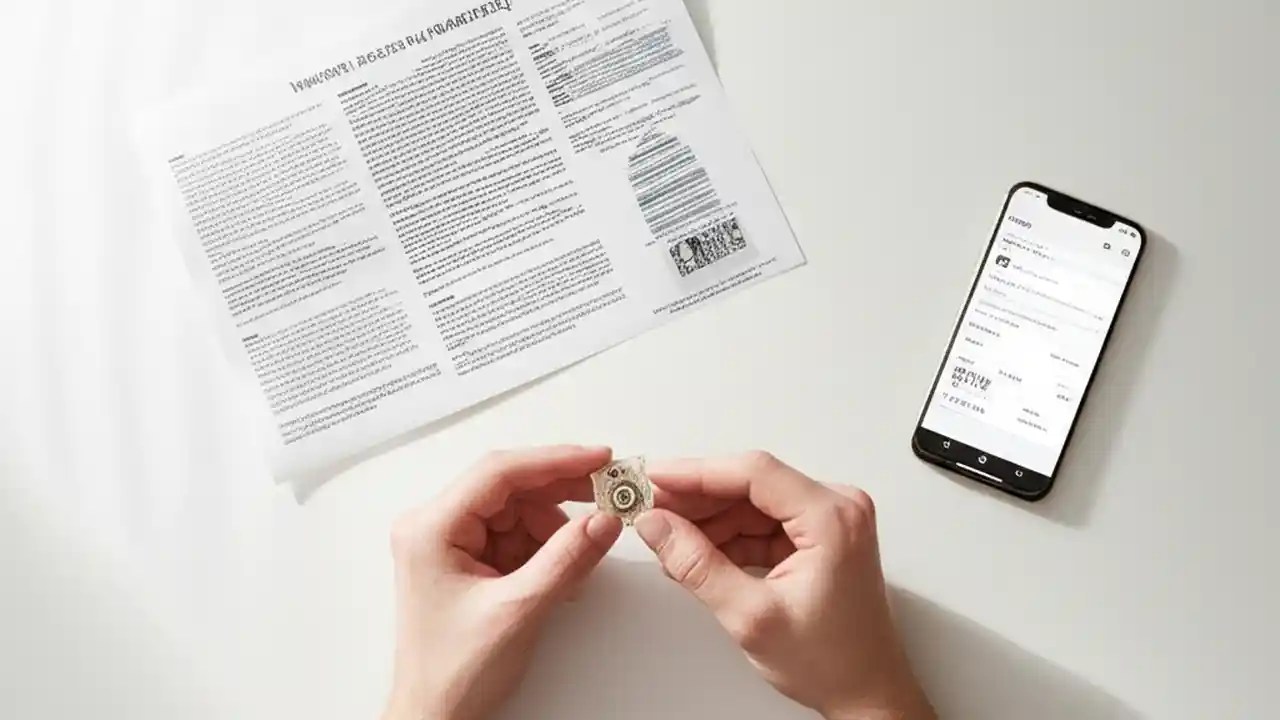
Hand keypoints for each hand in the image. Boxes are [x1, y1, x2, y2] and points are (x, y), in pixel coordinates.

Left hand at [383, 446, 622, 719]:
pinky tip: (561, 569)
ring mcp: (450, 541)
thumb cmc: (452, 673)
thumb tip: (602, 520)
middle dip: (560, 494)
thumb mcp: (518, 611)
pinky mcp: (467, 559)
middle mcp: (434, 526)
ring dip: (554, 527)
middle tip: (606, 495)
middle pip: (510, 486)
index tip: (598, 460)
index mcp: (430, 529)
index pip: (499, 473)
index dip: (554, 461)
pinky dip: (544, 547)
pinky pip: (515, 534)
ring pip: (517, 510)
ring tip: (578, 556)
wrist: (436, 716)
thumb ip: (565, 559)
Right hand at [636, 452, 934, 719]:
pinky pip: (763, 523)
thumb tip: (658, 527)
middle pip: (751, 484)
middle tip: (651, 508)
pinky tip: (696, 552)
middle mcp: (837, 509)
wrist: (867, 694)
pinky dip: (729, 536)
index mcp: (832, 518)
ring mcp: (829, 522)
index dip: (697, 473)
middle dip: (698, 498)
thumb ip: (697, 566)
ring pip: (753, 503)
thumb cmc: (833, 662)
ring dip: (709, 519)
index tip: (656, 478)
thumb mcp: (752, 617)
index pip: (754, 473)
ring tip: (668, 538)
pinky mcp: (819, 537)